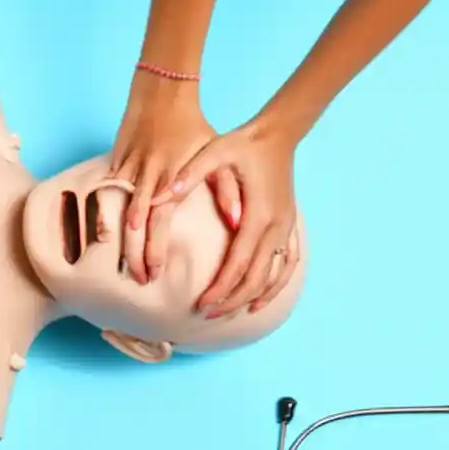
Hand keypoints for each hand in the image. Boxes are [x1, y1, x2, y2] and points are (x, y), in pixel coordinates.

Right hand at [107, 78, 234, 284]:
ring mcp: (126, 172)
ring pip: (116, 213)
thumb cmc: (193, 126)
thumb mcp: (218, 155)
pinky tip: (107, 237)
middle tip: (138, 278)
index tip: (155, 272)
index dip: (155, 249)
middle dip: (135, 254)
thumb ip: (227, 189)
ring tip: (122, 266)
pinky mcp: (114, 165)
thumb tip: (237, 220)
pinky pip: (107, 195)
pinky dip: (105, 216)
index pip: (159, 222)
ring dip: (118, 241)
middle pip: (135, 226)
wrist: (161, 94)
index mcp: (170, 179)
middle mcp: (145, 179)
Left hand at [158, 118, 301, 316]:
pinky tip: (259, 301)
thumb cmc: (242, 145)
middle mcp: (276, 226)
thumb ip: (188, 176)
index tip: (200, 303)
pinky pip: (287, 264)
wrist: (277, 135)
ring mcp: (285, 228)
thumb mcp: (213, 153)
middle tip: (205, 314)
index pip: (238, 263)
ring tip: (227, 312)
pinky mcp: (288, 226)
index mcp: (257, 214)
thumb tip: (160, 196)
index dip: (220, 287)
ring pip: (274, 276)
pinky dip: (275, 286)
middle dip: (231, 300)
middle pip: (256, 278)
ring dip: (251, 297)